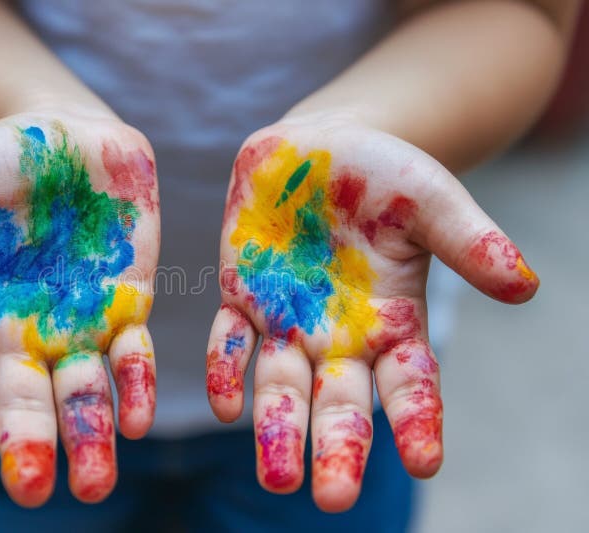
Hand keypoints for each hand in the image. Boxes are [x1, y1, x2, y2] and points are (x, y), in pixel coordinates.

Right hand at [0, 111, 159, 506]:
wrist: (72, 139)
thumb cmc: (1, 161)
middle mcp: (25, 332)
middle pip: (24, 397)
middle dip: (28, 442)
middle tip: (31, 492)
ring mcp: (78, 325)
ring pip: (83, 391)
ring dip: (90, 436)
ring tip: (94, 486)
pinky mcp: (125, 308)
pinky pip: (132, 356)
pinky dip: (135, 387)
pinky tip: (135, 423)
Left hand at [206, 116, 537, 511]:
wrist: (316, 148)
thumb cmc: (383, 175)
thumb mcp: (431, 200)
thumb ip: (469, 241)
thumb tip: (525, 285)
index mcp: (392, 321)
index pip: (410, 383)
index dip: (419, 420)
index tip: (425, 462)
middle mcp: (339, 335)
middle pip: (340, 403)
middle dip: (337, 446)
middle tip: (331, 497)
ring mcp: (287, 321)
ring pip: (281, 387)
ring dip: (277, 429)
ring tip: (276, 479)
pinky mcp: (242, 298)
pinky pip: (229, 342)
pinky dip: (226, 371)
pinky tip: (225, 406)